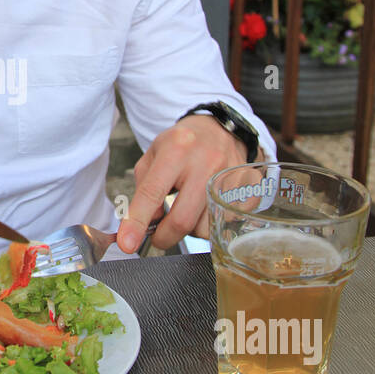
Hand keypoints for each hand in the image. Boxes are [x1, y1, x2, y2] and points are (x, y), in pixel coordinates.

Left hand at [116, 115, 252, 253]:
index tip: (128, 244)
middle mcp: (205, 162)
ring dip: (189, 229)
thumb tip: (146, 223)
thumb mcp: (154, 155)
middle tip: (158, 236)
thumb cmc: (183, 145)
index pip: (152, 192)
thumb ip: (144, 189)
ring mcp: (229, 177)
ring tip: (187, 209)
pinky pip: (224, 225)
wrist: (221, 129)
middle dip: (164, 237)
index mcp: (176, 149)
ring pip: (204, 227)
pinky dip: (209, 225)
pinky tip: (206, 208)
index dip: (137, 222)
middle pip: (182, 219)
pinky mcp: (246, 191)